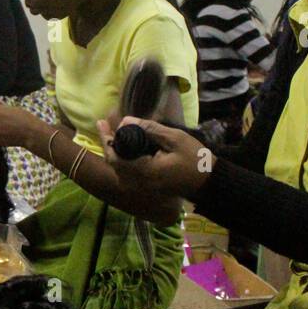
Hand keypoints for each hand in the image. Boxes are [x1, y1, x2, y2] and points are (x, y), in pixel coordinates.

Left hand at [95, 116, 213, 198]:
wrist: (206, 182)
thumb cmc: (194, 159)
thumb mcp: (175, 139)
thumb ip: (150, 130)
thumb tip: (126, 121)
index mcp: (144, 171)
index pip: (115, 156)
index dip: (107, 138)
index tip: (102, 122)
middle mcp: (138, 182)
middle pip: (113, 163)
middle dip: (107, 143)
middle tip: (104, 124)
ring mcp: (141, 187)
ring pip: (118, 169)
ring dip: (113, 151)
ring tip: (111, 132)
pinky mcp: (145, 187)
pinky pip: (126, 173)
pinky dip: (121, 159)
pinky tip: (123, 146)